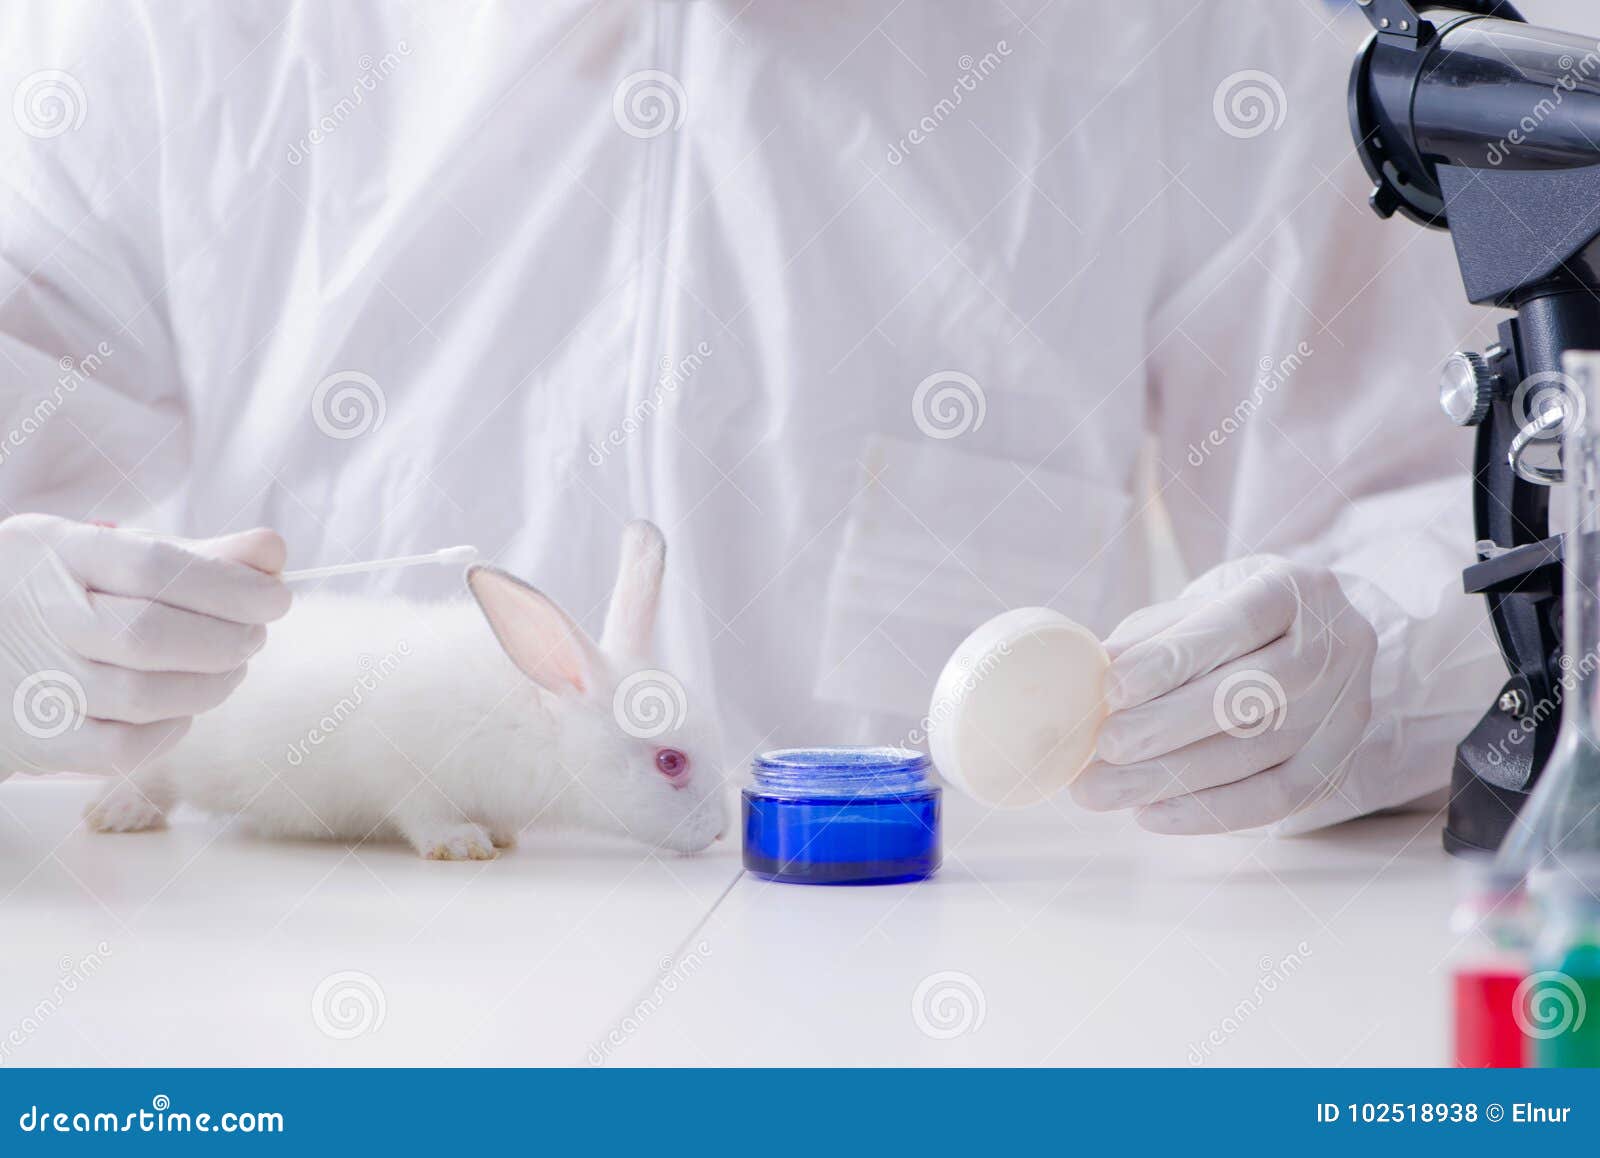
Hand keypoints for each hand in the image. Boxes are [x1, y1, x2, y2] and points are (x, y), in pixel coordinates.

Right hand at [0, 514, 289, 774]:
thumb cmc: (64, 597)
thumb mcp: (110, 557)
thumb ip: (195, 555)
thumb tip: (274, 549)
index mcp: (50, 550)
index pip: (153, 565)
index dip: (230, 586)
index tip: (277, 598)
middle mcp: (29, 613)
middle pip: (147, 635)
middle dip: (225, 640)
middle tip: (254, 637)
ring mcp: (27, 681)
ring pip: (141, 697)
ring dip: (210, 686)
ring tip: (231, 668)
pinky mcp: (31, 741)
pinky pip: (120, 751)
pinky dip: (169, 731)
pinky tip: (182, 709)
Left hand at [1071, 556, 1376, 832]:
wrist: (1314, 641)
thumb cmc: (1234, 619)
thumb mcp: (1198, 604)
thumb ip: (1152, 634)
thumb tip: (1095, 669)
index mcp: (1294, 591)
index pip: (1235, 623)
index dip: (1172, 659)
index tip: (1111, 688)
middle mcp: (1332, 649)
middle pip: (1247, 695)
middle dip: (1164, 727)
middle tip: (1101, 749)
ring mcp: (1342, 710)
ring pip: (1255, 753)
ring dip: (1169, 779)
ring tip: (1102, 790)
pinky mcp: (1335, 763)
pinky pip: (1273, 799)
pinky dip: (1206, 812)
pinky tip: (1148, 813)